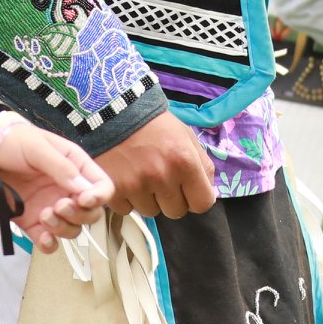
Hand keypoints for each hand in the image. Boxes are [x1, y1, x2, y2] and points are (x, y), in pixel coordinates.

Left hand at [0, 120, 113, 252]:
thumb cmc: (13, 141)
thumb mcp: (38, 147)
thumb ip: (61, 167)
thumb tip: (83, 189)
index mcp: (76, 167)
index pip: (101, 186)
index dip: (99, 197)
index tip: (84, 199)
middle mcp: (67, 190)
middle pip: (91, 213)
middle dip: (79, 215)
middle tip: (59, 206)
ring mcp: (51, 208)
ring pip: (73, 229)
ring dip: (63, 228)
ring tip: (44, 215)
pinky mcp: (33, 223)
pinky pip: (49, 241)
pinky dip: (50, 244)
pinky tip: (43, 237)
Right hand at [98, 110, 216, 219]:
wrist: (113, 111)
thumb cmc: (154, 124)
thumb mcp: (186, 136)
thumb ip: (203, 165)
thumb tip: (208, 193)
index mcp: (185, 162)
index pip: (202, 204)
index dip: (196, 198)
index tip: (187, 190)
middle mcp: (162, 177)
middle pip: (176, 212)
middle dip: (171, 199)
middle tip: (160, 178)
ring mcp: (136, 186)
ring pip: (151, 212)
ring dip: (148, 199)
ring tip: (140, 175)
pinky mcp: (113, 191)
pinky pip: (126, 210)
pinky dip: (126, 199)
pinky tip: (124, 178)